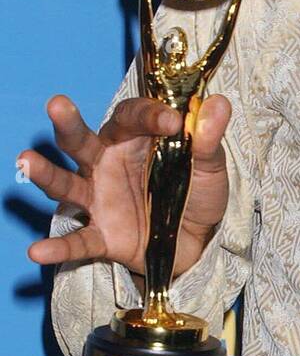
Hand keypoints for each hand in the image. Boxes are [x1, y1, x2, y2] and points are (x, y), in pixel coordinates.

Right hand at [20, 93, 231, 278]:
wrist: (198, 243)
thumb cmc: (195, 194)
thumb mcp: (209, 167)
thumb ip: (208, 140)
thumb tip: (218, 103)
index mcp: (134, 141)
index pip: (132, 118)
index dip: (149, 115)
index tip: (173, 122)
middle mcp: (107, 164)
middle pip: (82, 141)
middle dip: (68, 124)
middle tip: (57, 104)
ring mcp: (99, 199)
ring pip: (67, 184)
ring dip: (46, 174)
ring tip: (25, 161)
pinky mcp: (102, 235)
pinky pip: (77, 242)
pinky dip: (59, 248)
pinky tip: (38, 251)